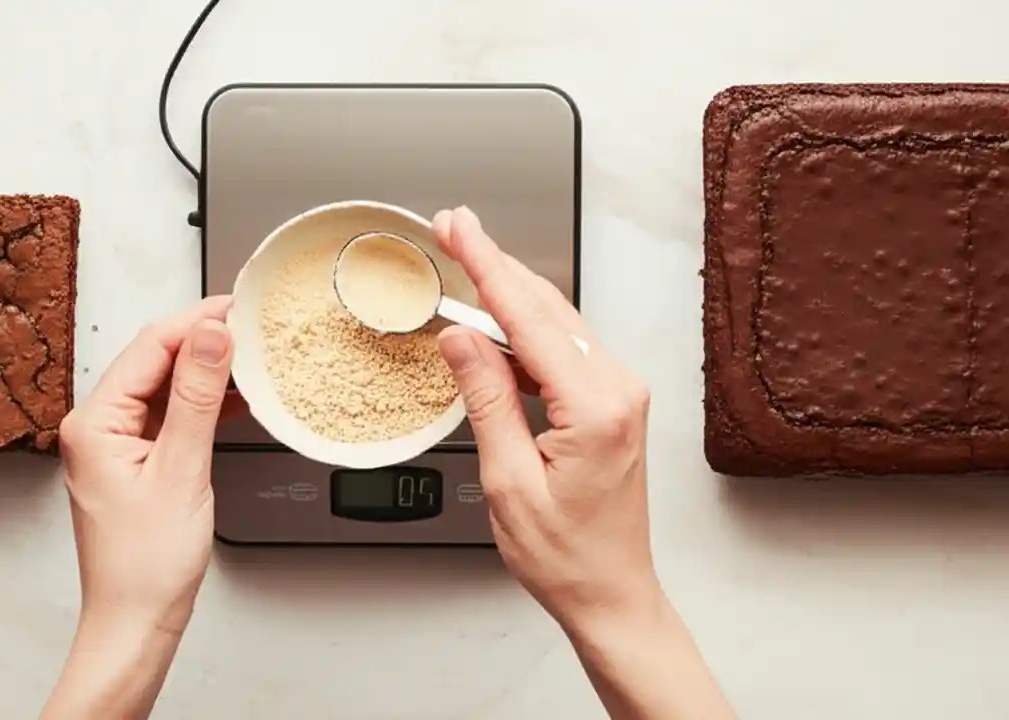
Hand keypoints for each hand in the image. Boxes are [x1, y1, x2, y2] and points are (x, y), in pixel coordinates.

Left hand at [42, 297, 237, 719]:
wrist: (135, 622)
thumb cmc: (146, 566)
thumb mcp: (181, 471)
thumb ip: (197, 397)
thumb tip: (210, 337)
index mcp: (94, 423)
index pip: (150, 347)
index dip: (196, 320)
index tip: (237, 306)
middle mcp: (97, 428)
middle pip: (156, 361)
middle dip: (204, 341)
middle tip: (252, 327)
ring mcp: (115, 445)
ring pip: (166, 387)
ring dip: (207, 372)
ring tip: (251, 360)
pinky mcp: (135, 462)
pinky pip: (170, 416)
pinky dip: (203, 405)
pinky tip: (234, 400)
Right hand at [432, 208, 732, 718]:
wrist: (611, 592)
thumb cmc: (566, 555)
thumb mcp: (508, 480)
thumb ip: (487, 399)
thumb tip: (461, 340)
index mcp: (596, 407)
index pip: (529, 318)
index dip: (485, 268)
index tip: (457, 231)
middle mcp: (619, 389)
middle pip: (548, 307)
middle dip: (495, 264)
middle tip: (453, 228)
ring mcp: (621, 393)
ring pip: (558, 322)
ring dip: (509, 291)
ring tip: (465, 261)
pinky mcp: (614, 402)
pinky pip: (565, 349)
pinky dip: (526, 328)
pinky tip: (495, 322)